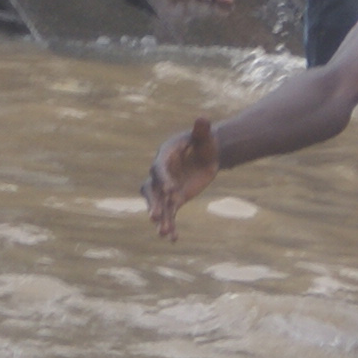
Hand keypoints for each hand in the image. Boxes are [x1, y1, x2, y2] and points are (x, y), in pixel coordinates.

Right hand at [145, 117, 218, 238]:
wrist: (208, 154)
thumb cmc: (204, 142)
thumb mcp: (205, 136)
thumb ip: (201, 129)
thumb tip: (203, 118)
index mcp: (165, 156)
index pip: (159, 168)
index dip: (164, 179)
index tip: (172, 190)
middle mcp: (161, 174)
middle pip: (150, 190)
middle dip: (153, 203)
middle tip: (155, 216)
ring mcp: (166, 188)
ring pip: (159, 205)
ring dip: (161, 220)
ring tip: (163, 234)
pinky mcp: (174, 199)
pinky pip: (169, 214)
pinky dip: (171, 226)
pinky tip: (173, 239)